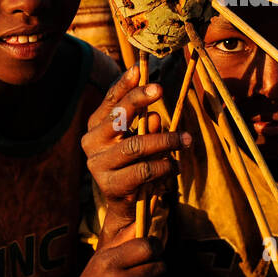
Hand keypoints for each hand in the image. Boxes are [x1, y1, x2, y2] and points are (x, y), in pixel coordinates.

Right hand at [82, 65, 189, 235]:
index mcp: (96, 126)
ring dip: (165, 140)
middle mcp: (91, 142)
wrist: (127, 206)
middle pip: (117, 116)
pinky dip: (164, 166)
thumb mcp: (143, 139)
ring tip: (186, 140)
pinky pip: (143, 170)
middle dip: (139, 100)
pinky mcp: (110, 185)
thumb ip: (147, 124)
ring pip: (135, 145)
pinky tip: (176, 167)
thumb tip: (157, 116)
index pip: (110, 101)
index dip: (123, 85)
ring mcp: (98, 164)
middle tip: (161, 89)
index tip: (139, 70)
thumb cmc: (136, 164)